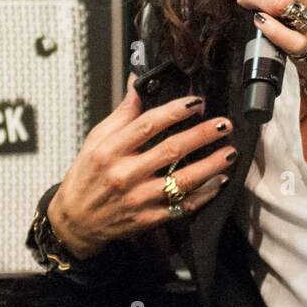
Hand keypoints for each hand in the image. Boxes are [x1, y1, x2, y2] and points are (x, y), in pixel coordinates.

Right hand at [49, 78, 234, 258]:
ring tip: (230, 152)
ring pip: (181, 180)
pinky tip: (219, 182)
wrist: (76, 222)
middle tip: (224, 124)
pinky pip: (181, 206)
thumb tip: (137, 84)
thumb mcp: (95, 140)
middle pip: (170, 150)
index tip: (196, 102)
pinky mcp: (147, 219)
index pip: (147, 125)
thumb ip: (121, 115)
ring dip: (210, 166)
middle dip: (201, 135)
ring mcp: (138, 199)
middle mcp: (125, 174)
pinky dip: (203, 195)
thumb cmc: (86, 175)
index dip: (175, 111)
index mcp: (110, 150)